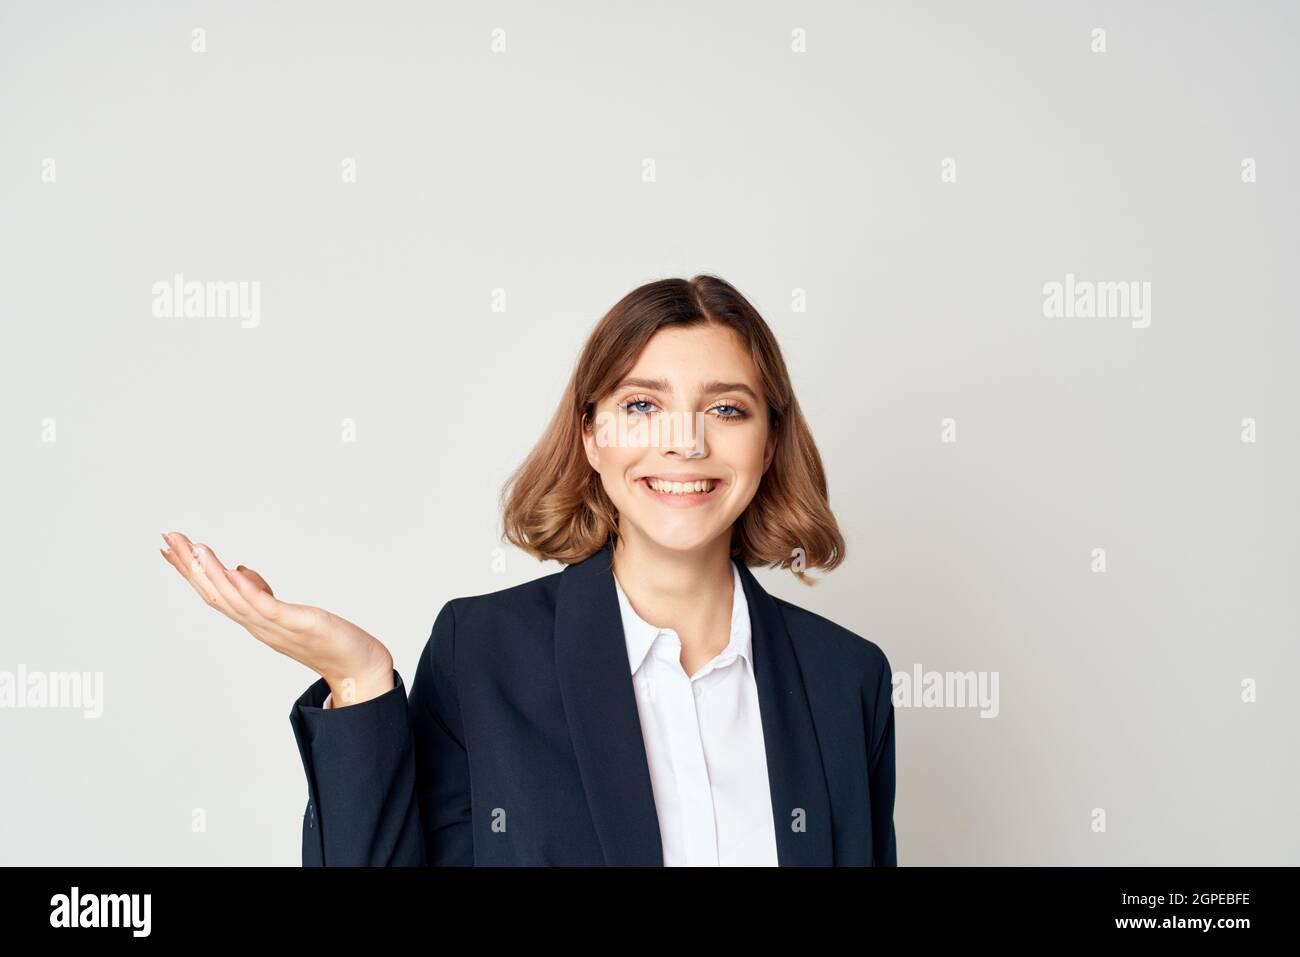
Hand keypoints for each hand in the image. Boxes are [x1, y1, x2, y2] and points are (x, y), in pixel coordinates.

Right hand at [158, 531, 393, 705]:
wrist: (358, 669)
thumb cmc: (326, 640)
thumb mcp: (287, 611)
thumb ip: (261, 594)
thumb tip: (240, 570)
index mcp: (255, 621)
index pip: (214, 593)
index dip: (190, 571)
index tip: (169, 547)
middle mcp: (258, 625)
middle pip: (216, 594)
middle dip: (190, 566)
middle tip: (169, 537)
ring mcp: (276, 627)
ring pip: (235, 599)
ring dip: (212, 572)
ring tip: (195, 547)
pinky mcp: (298, 624)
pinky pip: (267, 607)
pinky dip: (248, 590)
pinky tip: (233, 571)